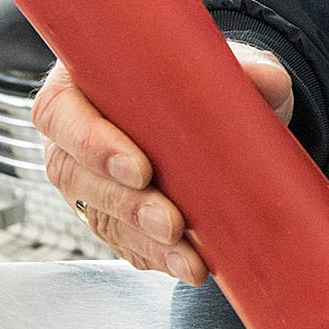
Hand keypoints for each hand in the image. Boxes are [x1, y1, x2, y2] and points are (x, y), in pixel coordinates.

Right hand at [31, 42, 292, 282]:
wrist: (217, 110)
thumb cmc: (200, 77)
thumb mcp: (225, 64)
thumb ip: (247, 67)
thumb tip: (268, 80)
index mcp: (81, 81)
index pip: (61, 113)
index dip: (91, 144)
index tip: (140, 169)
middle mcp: (73, 133)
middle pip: (75, 175)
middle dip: (126, 206)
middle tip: (171, 224)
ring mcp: (88, 177)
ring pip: (99, 215)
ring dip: (143, 241)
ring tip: (188, 257)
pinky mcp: (110, 212)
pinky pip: (121, 241)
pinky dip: (154, 256)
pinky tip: (184, 264)